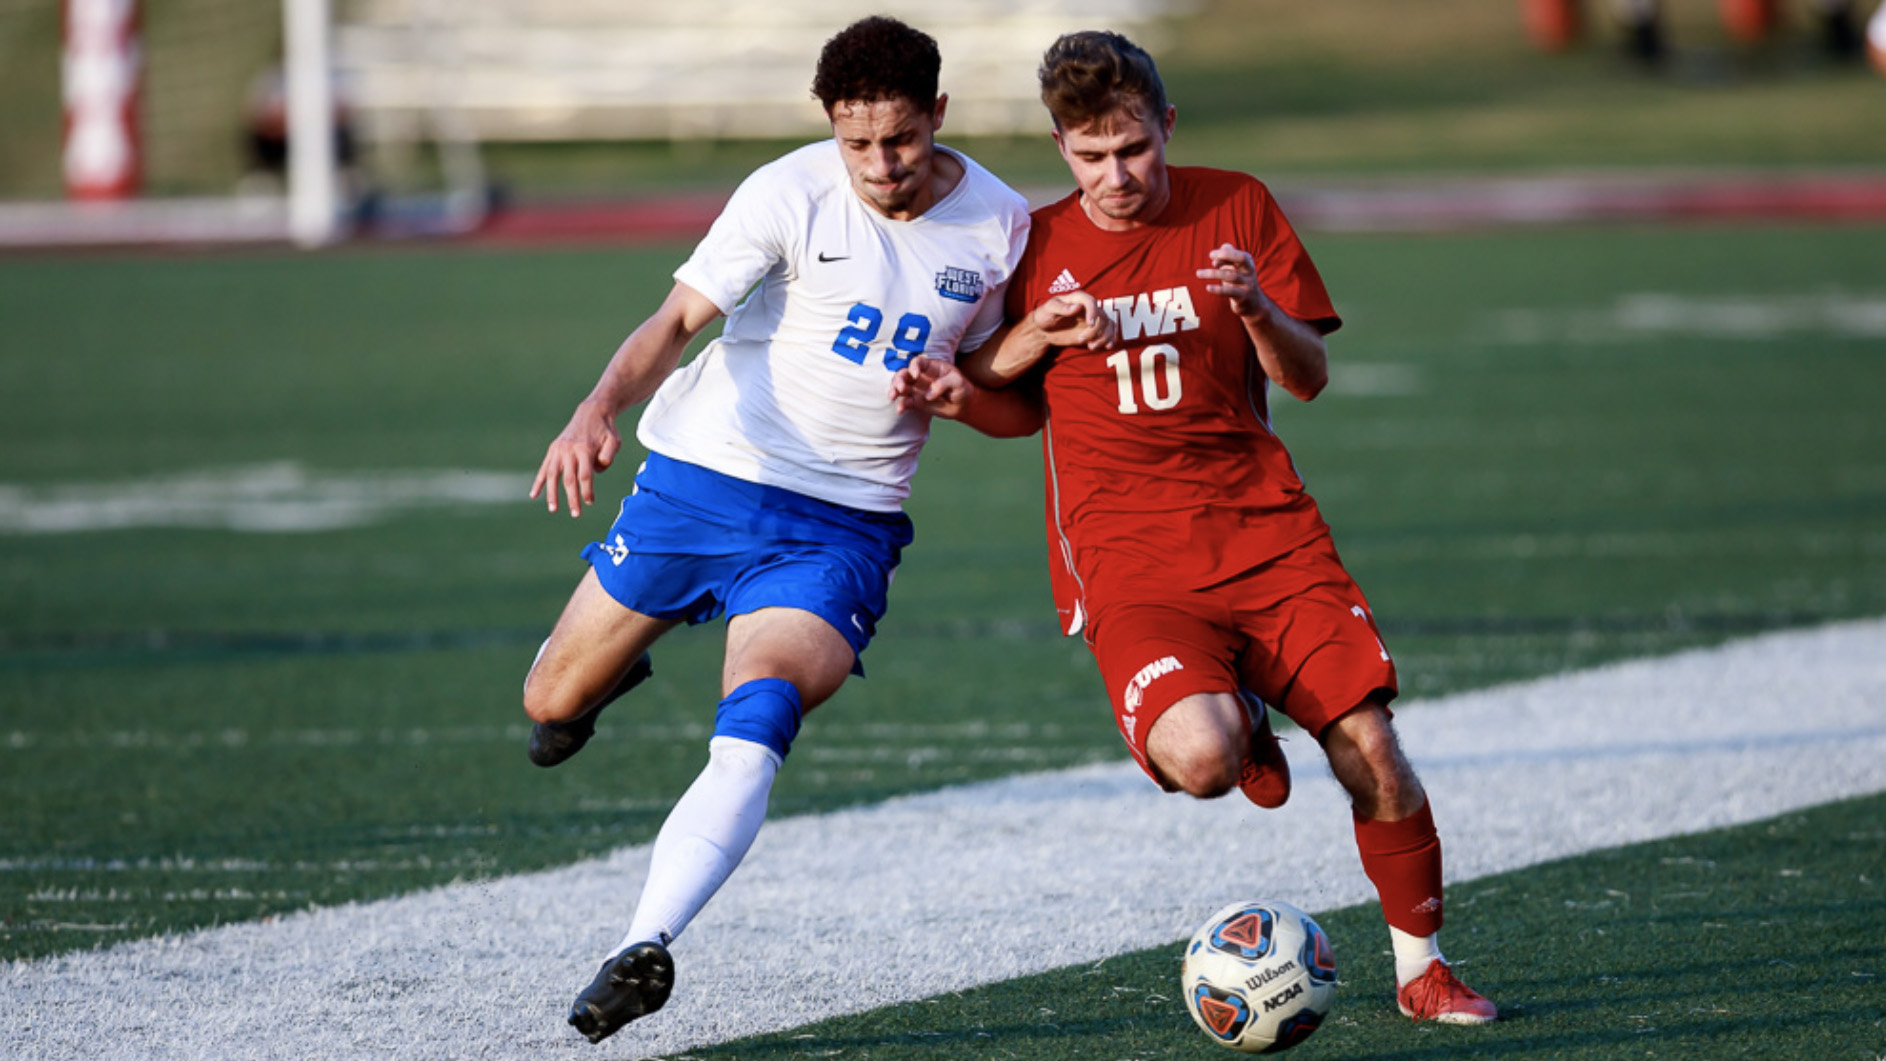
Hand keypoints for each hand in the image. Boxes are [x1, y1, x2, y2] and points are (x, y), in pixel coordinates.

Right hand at [528, 399, 620, 517]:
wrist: (592, 412)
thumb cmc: (606, 431)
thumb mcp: (615, 442)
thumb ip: (608, 457)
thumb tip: (595, 472)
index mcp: (585, 449)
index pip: (584, 476)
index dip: (587, 491)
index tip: (590, 502)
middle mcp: (569, 450)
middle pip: (569, 479)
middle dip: (572, 498)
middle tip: (576, 514)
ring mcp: (559, 450)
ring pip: (552, 475)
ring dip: (552, 493)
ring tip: (553, 509)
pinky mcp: (553, 449)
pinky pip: (544, 468)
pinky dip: (538, 482)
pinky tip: (534, 495)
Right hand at [890, 356, 973, 418]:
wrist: (963, 404)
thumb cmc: (961, 387)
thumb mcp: (957, 381)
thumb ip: (944, 384)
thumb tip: (927, 395)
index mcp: (930, 367)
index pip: (917, 362)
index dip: (913, 367)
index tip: (915, 375)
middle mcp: (920, 377)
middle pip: (904, 374)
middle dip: (899, 379)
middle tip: (900, 388)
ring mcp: (917, 389)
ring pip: (900, 387)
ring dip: (894, 390)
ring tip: (893, 396)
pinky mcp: (916, 402)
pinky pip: (906, 402)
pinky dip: (901, 406)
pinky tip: (900, 410)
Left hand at [1033, 291, 1116, 349]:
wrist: (1044, 329)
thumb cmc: (1045, 315)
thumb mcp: (1049, 309)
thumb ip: (1062, 308)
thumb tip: (1078, 307)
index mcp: (1078, 298)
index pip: (1091, 302)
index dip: (1093, 312)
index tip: (1090, 324)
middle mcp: (1088, 307)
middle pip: (1101, 317)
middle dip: (1094, 331)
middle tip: (1080, 340)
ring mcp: (1093, 319)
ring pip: (1108, 325)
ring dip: (1103, 337)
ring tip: (1091, 347)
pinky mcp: (1095, 330)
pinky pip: (1110, 332)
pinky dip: (1111, 339)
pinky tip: (1107, 346)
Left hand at [1197, 244, 1276, 321]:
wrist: (1254, 304)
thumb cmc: (1240, 283)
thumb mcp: (1236, 269)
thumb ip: (1228, 258)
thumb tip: (1217, 251)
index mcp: (1248, 263)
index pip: (1237, 252)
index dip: (1224, 252)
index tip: (1211, 255)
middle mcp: (1250, 272)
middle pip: (1241, 258)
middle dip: (1226, 255)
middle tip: (1210, 257)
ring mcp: (1248, 284)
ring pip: (1230, 276)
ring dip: (1213, 273)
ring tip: (1198, 273)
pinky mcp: (1243, 297)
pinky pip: (1230, 291)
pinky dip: (1218, 289)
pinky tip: (1207, 287)